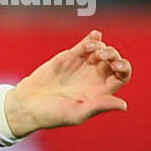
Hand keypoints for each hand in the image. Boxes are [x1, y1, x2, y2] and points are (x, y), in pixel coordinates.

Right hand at [4, 30, 131, 136]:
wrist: (26, 105)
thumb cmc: (52, 115)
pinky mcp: (68, 58)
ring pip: (100, 51)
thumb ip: (100, 106)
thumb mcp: (77, 113)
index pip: (121, 76)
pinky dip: (92, 39)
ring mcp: (81, 66)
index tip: (116, 66)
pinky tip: (95, 35)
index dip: (124, 68)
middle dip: (113, 55)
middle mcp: (93, 78)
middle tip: (103, 56)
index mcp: (100, 92)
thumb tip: (124, 105)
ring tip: (93, 49)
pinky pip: (84, 46)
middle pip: (113, 61)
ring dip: (102, 46)